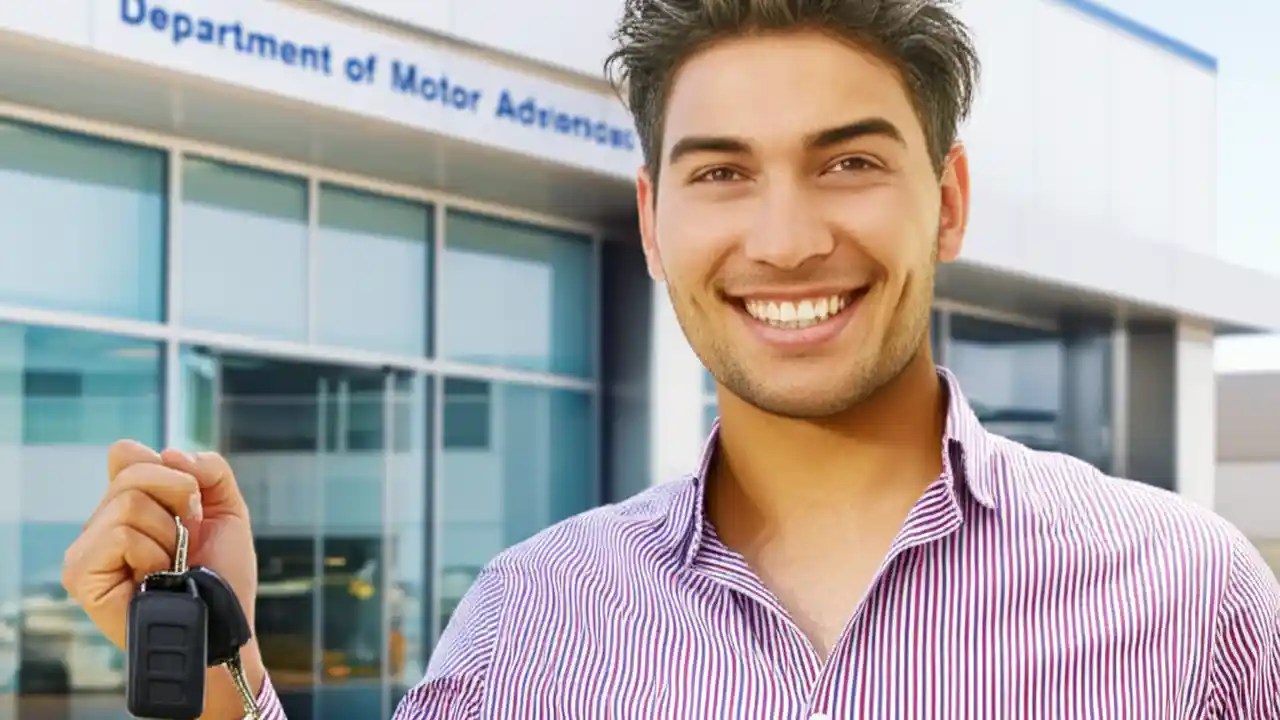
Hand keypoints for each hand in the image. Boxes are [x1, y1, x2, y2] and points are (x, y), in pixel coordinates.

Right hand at [61, 439, 265, 718]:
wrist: (223, 624)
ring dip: (168, 536)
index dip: (167, 471)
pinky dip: (151, 554)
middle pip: (133, 470)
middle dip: (179, 500)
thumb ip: (210, 469)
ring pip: (128, 502)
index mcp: (131, 502)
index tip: (192, 505)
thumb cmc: (223, 575)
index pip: (126, 453)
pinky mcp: (80, 573)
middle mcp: (103, 521)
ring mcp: (87, 547)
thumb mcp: (228, 509)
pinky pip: (119, 536)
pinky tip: (154, 578)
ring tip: (170, 565)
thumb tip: (169, 452)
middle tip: (188, 539)